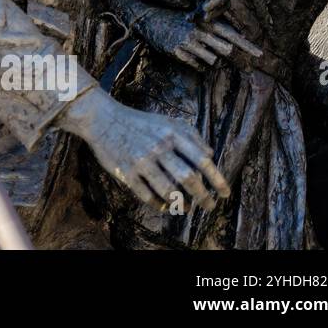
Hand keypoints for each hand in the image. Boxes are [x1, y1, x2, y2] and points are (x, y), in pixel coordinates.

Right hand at [60, 88, 230, 210]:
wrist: (103, 119)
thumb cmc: (140, 122)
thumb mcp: (167, 121)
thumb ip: (191, 135)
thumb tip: (210, 154)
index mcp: (172, 134)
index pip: (201, 160)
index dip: (217, 179)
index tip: (225, 193)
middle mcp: (158, 147)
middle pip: (188, 178)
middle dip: (203, 196)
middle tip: (209, 206)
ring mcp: (141, 160)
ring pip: (168, 189)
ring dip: (181, 203)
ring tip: (187, 208)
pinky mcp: (126, 171)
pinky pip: (146, 195)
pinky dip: (159, 204)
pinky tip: (165, 206)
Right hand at [131, 5, 260, 68]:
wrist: (150, 20)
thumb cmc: (178, 20)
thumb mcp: (197, 20)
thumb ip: (215, 31)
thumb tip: (234, 48)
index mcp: (207, 21)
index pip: (232, 34)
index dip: (247, 46)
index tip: (260, 55)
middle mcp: (200, 31)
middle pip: (226, 49)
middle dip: (237, 60)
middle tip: (248, 69)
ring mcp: (188, 41)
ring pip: (213, 60)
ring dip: (213, 61)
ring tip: (203, 53)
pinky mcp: (178, 52)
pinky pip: (198, 66)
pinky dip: (200, 65)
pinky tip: (192, 57)